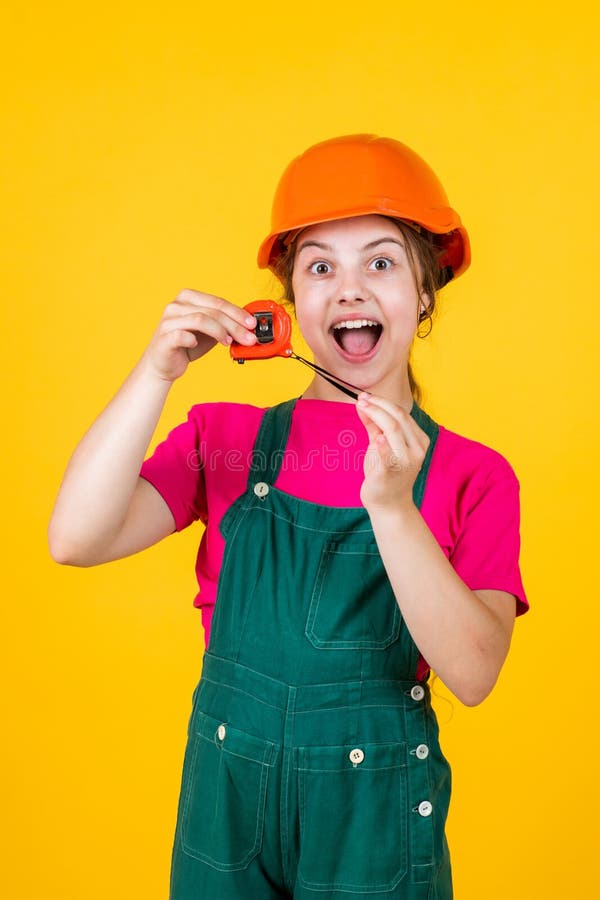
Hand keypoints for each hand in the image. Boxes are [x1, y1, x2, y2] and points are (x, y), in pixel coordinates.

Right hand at [141, 289, 257, 381]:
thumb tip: (249, 326)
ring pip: (200, 319)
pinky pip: (182, 335)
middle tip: (248, 338)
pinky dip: (193, 340)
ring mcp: (168, 320)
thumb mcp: (210, 332)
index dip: (237, 313)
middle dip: (234, 325)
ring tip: (228, 342)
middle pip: (212, 311)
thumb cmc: (187, 345)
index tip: (252, 324)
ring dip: (220, 331)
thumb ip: (225, 325)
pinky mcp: (164, 337)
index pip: (218, 302)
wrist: (164, 364)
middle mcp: (177, 305)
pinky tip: (197, 345)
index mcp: (188, 298)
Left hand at [356, 393, 430, 512]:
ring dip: (374, 414)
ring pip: (392, 430)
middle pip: (397, 418)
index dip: (383, 402)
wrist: (389, 504)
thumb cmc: (387, 472)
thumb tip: (362, 404)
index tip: (366, 396)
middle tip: (360, 398)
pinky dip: (383, 447)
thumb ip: (374, 425)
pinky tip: (378, 438)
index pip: (402, 414)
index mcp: (419, 440)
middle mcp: (416, 450)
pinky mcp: (391, 474)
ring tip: (360, 406)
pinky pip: (388, 457)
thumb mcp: (382, 445)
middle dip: (377, 405)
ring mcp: (405, 462)